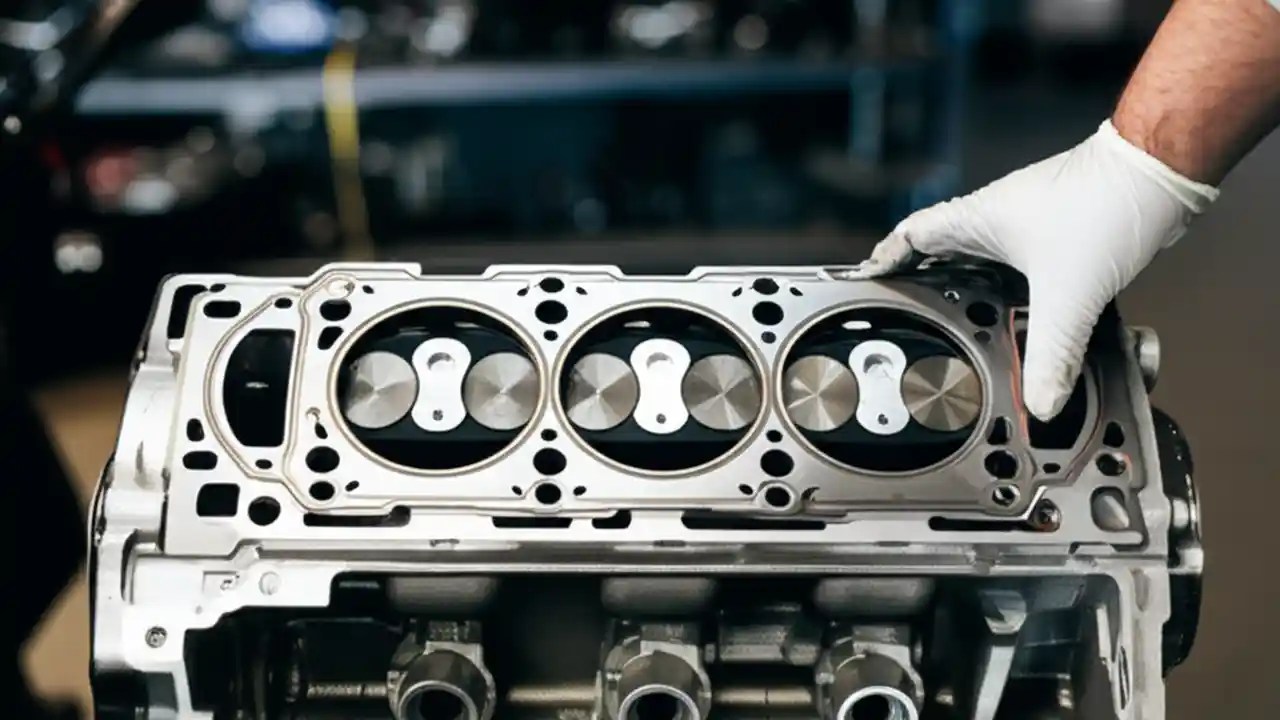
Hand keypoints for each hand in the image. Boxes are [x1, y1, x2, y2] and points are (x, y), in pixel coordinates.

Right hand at [840, 120, 1218, 420]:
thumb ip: (1053, 351)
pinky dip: (1003, 286)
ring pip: (977, 257)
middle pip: (938, 250)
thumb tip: (1040, 400)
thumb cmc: (1109, 202)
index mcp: (978, 221)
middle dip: (918, 278)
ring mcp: (1026, 223)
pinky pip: (1012, 264)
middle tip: (902, 306)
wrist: (1159, 171)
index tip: (866, 277)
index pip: (911, 236)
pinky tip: (1015, 308)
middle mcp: (996, 218)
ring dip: (962, 282)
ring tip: (951, 316)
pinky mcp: (1056, 231)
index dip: (885, 258)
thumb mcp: (1070, 292)